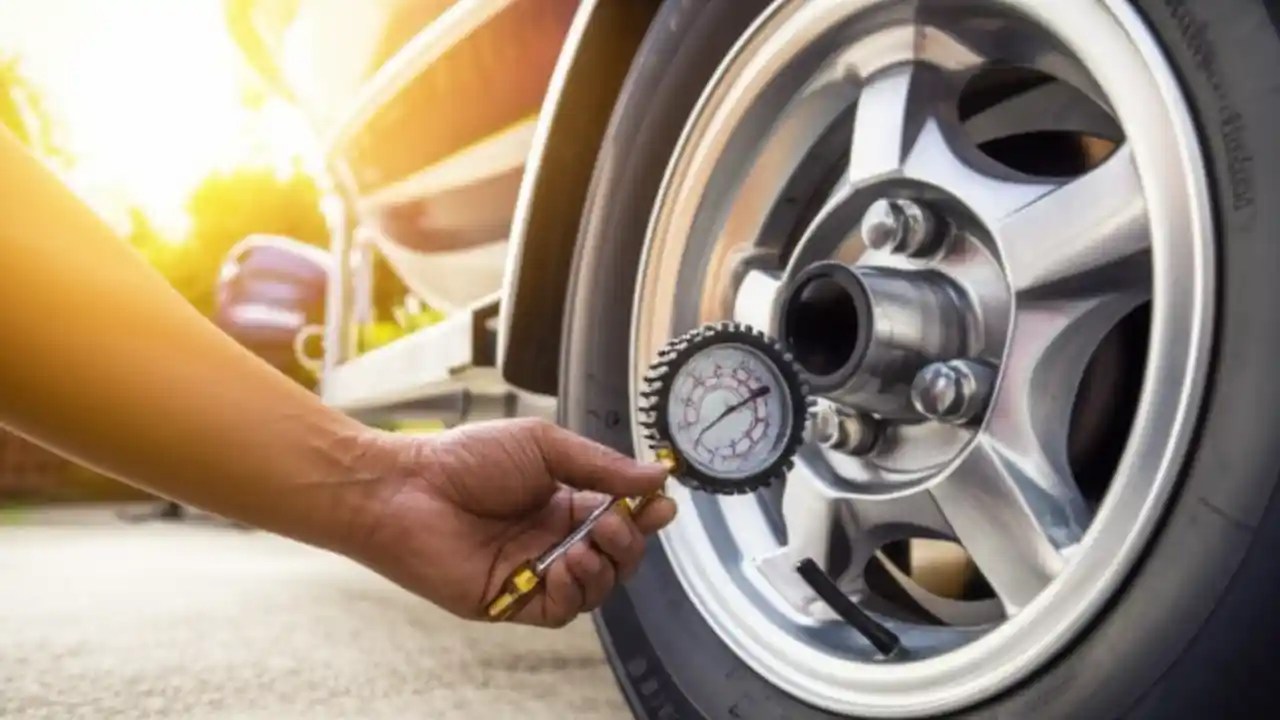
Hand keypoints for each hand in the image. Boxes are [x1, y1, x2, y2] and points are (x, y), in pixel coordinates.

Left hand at [343, 418, 676, 626]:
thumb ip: (600, 465)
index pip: (620, 515)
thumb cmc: (466, 460)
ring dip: (604, 569)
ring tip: (583, 546)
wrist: (407, 490)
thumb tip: (656, 476)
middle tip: (614, 525)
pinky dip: (575, 592)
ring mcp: (535, 571)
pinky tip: (565, 566)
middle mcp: (554, 537)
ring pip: (597, 586)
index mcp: (564, 499)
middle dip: (628, 542)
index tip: (661, 506)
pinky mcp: (513, 601)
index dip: (645, 514)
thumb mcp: (543, 446)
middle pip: (616, 555)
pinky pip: (563, 610)